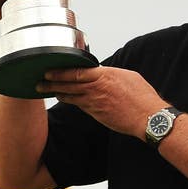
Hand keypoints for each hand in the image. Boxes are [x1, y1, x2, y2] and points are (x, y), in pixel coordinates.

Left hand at [39, 66, 167, 139]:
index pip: (77, 72)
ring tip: (46, 90)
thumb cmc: (141, 96)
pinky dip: (70, 101)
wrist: (148, 118)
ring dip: (58, 93)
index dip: (61, 72)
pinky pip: (79, 105)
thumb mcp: (127, 77)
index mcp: (104, 76)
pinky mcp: (96, 114)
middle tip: (39, 82)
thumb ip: (110, 74)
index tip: (49, 71)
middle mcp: (97, 88)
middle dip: (52, 83)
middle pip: (69, 85)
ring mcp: (95, 103)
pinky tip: (64, 98)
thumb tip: (100, 72)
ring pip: (71, 96)